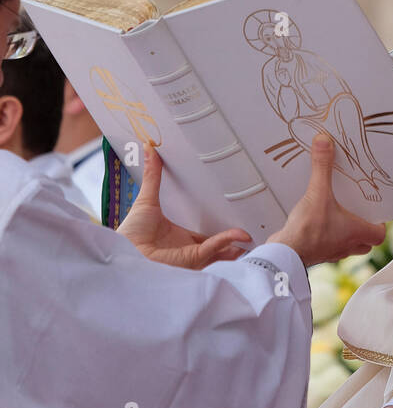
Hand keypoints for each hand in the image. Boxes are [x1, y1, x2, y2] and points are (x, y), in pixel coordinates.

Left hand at [118, 144, 251, 269]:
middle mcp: (187, 247)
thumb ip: (153, 175)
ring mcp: (190, 254)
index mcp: (178, 237)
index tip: (231, 219)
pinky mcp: (191, 259)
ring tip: (252, 237)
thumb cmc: (131, 232)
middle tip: (249, 232)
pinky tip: (240, 235)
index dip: (218, 230)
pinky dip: (227, 241)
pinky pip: (213, 248)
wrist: (126, 250)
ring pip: (220, 250)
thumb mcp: (147, 199)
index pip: (204, 235)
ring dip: (235, 245)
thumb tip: (149, 148)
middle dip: (233, 242)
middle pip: (216, 246)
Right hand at [269, 134, 385, 265]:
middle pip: (366, 242)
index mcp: (355, 232)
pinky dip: (327, 236)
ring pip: (347, 246)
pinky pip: (328, 246)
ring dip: (345, 233)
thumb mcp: (317, 193)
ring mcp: (331, 252)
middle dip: (364, 228)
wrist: (285, 254)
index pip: (379, 235)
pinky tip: (316, 223)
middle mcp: (346, 245)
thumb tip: (324, 143)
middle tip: (358, 212)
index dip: (380, 224)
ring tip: (337, 216)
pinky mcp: (316, 253)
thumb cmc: (307, 232)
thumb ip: (322, 167)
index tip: (375, 211)